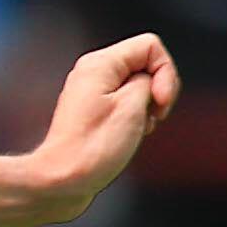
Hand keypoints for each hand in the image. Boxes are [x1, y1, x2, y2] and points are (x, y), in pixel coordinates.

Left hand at [30, 33, 180, 219]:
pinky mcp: (93, 112)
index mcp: (100, 64)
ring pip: (138, 87)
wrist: (62, 181)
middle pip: (145, 64)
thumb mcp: (132, 107)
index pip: (150, 46)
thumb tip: (149, 80)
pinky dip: (136, 118)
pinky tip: (129, 137)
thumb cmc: (93, 148)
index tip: (159, 102)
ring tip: (136, 130)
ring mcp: (91, 92)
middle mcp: (92, 72)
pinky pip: (127, 104)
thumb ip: (149, 81)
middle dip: (158, 91)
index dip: (165, 72)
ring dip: (147, 108)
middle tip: (149, 118)